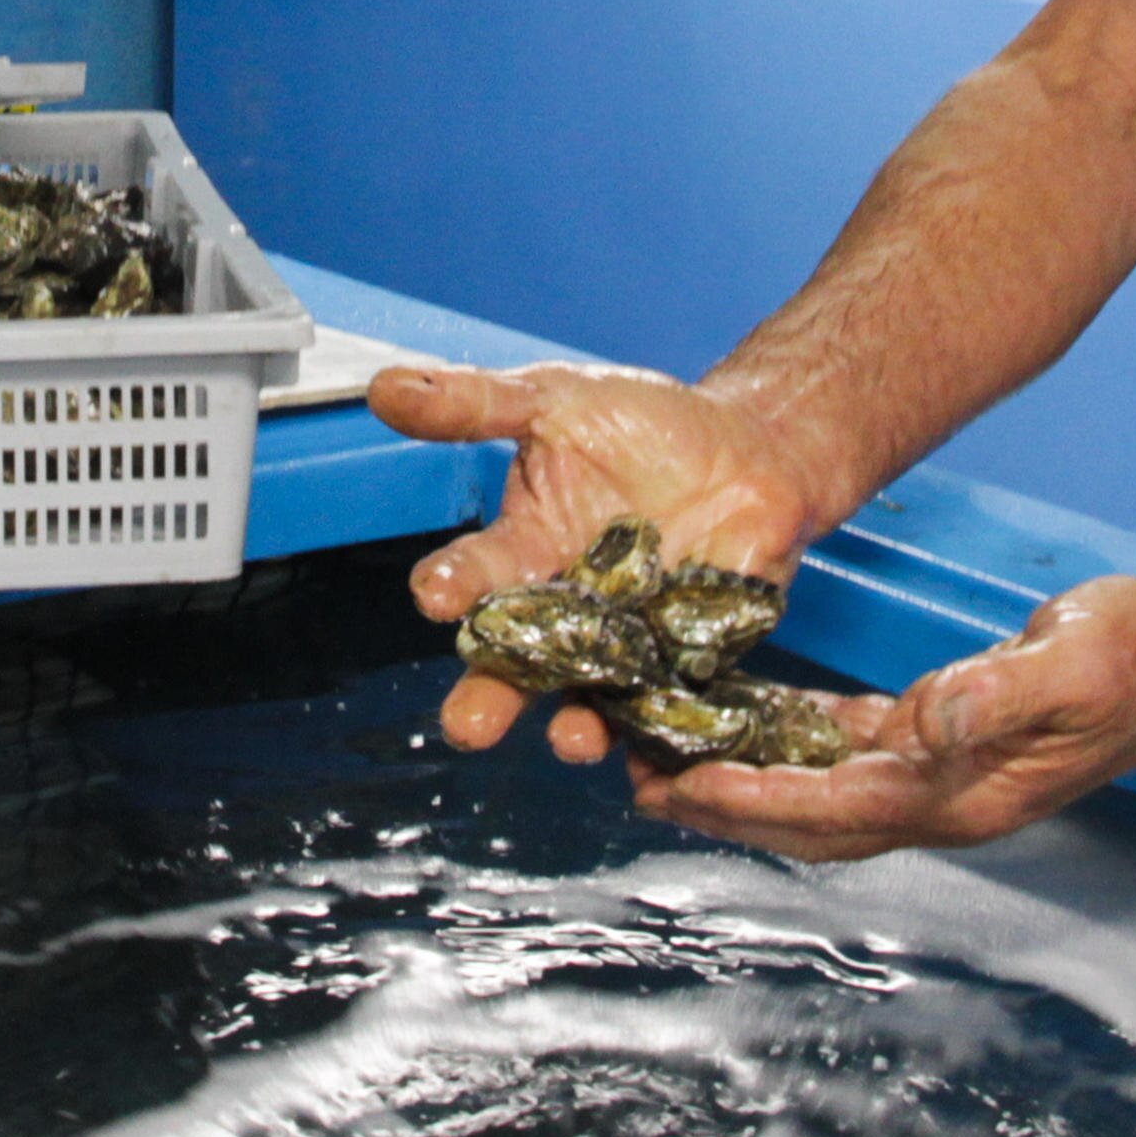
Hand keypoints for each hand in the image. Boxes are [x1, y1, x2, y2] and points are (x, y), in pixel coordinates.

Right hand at [368, 359, 845, 758]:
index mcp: (524, 550)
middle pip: (515, 666)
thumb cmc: (646, 426)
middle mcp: (566, 610)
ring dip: (577, 725)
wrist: (752, 447)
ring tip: (571, 738)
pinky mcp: (690, 662)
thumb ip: (475, 404)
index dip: (451, 586)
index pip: (474, 575)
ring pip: (589, 699)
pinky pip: (672, 705)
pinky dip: (666, 732)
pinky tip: (660, 747)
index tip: (436, 595)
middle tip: (468, 725)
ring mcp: (626, 644)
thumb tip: (383, 389)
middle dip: (490, 697)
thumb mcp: (558, 399)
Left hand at [636, 574, 1135, 860]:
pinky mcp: (938, 741)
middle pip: (806, 821)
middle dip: (722, 807)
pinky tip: (744, 716)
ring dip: (740, 780)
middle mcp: (940, 801)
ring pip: (815, 791)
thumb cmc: (1134, 663)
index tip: (682, 782)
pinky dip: (787, 741)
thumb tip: (930, 722)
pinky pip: (844, 752)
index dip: (755, 798)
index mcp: (963, 797)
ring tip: (664, 757)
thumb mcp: (1073, 666)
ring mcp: (939, 778)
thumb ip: (1000, 694)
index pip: (835, 809)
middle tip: (637, 781)